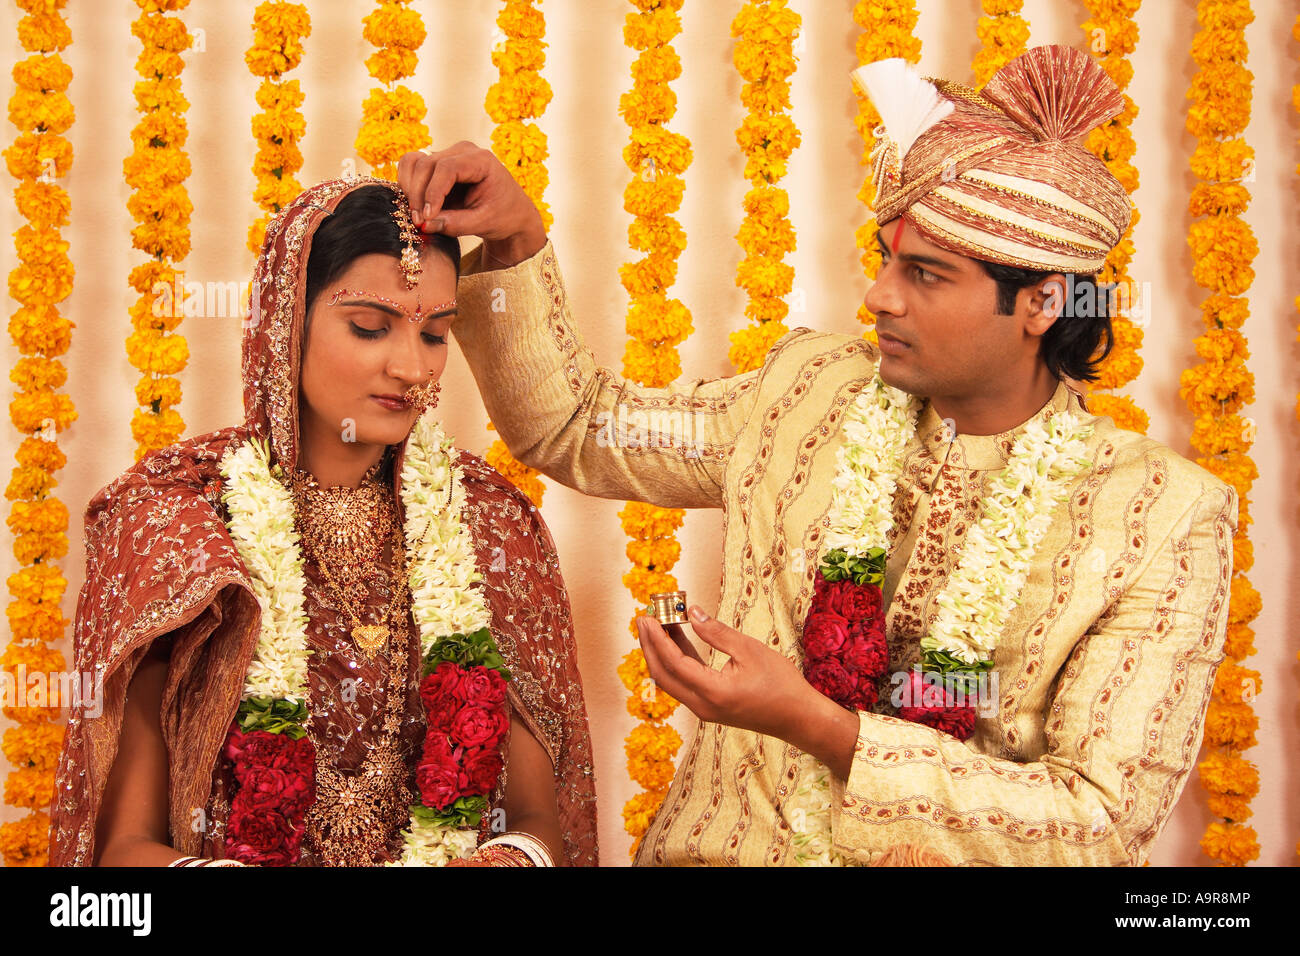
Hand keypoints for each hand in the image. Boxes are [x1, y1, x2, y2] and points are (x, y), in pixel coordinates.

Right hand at [396, 142, 546, 266]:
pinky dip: (408, 185)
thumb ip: (456, 224)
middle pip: (427, 164)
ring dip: (409, 188)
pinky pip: (413, 167)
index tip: (426, 216)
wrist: (512, 213)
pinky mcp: (437, 166)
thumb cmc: (504, 215)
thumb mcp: (484, 223)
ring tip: (417, 215)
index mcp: (481, 160)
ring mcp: (448, 155)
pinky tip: (415, 205)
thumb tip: (425, 224)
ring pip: (415, 162)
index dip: (433, 192)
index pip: (447, 168)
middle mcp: (463, 151)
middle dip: (418, 193)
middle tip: (418, 221)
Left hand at [636, 606, 857, 776]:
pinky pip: (684, 684)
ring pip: (671, 681)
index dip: (657, 639)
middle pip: (662, 675)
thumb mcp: (750, 650)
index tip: (648, 617)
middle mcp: (702, 706)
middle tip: (643, 619)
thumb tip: (691, 612)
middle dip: (649, 647)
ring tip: (656, 625)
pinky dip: (675, 662)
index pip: (673, 663)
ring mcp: (704, 710)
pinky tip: (677, 639)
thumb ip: (717, 632)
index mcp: (712, 692)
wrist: (798, 718)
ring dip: (660, 654)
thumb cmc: (780, 683)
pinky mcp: (709, 707)